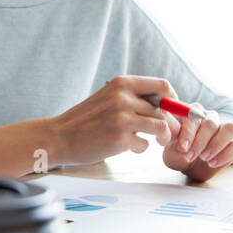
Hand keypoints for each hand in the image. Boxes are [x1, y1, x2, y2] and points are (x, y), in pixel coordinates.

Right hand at [48, 75, 181, 165]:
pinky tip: (130, 148)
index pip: (162, 86)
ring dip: (163, 137)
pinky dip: (141, 148)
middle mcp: (123, 98)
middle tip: (168, 134)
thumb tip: (167, 105)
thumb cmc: (85, 120)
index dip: (174, 100)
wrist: (58, 137)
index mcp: (121, 84)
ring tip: (155, 142)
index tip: (172, 112)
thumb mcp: (108, 98)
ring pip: (161, 127)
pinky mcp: (119, 139)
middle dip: (173, 124)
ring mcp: (122, 119)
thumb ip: (133, 98)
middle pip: (165, 110)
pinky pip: (145, 145)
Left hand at [161, 107, 232, 180]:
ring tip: (204, 158)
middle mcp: (209, 117)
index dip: (188, 131)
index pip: (193, 115)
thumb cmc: (179, 153)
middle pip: (211, 123)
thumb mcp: (169, 146)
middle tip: (190, 156)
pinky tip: (212, 163)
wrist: (190, 167)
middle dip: (200, 142)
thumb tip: (166, 129)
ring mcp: (223, 129)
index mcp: (192, 113)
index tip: (182, 147)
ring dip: (216, 145)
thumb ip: (169, 136)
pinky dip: (224, 155)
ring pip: (229, 129)